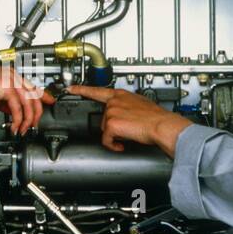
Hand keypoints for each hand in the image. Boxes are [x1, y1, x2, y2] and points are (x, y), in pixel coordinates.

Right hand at [0, 64, 55, 135]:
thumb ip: (7, 102)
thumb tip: (15, 111)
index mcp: (10, 74)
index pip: (32, 85)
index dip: (43, 95)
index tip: (49, 102)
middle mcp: (13, 75)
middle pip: (34, 94)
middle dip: (37, 113)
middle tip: (34, 125)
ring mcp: (11, 80)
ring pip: (29, 103)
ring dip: (27, 120)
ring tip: (23, 130)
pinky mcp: (8, 88)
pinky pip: (18, 108)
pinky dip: (18, 120)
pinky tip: (14, 127)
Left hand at [65, 85, 192, 155]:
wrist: (162, 125)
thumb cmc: (156, 118)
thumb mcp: (141, 103)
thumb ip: (128, 105)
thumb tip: (127, 113)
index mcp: (121, 95)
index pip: (97, 91)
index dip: (82, 90)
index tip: (70, 88)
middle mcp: (114, 101)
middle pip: (102, 118)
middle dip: (112, 127)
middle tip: (127, 129)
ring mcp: (111, 112)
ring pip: (104, 130)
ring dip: (115, 135)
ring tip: (130, 134)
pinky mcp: (111, 124)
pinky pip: (106, 140)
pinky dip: (114, 145)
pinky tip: (123, 144)